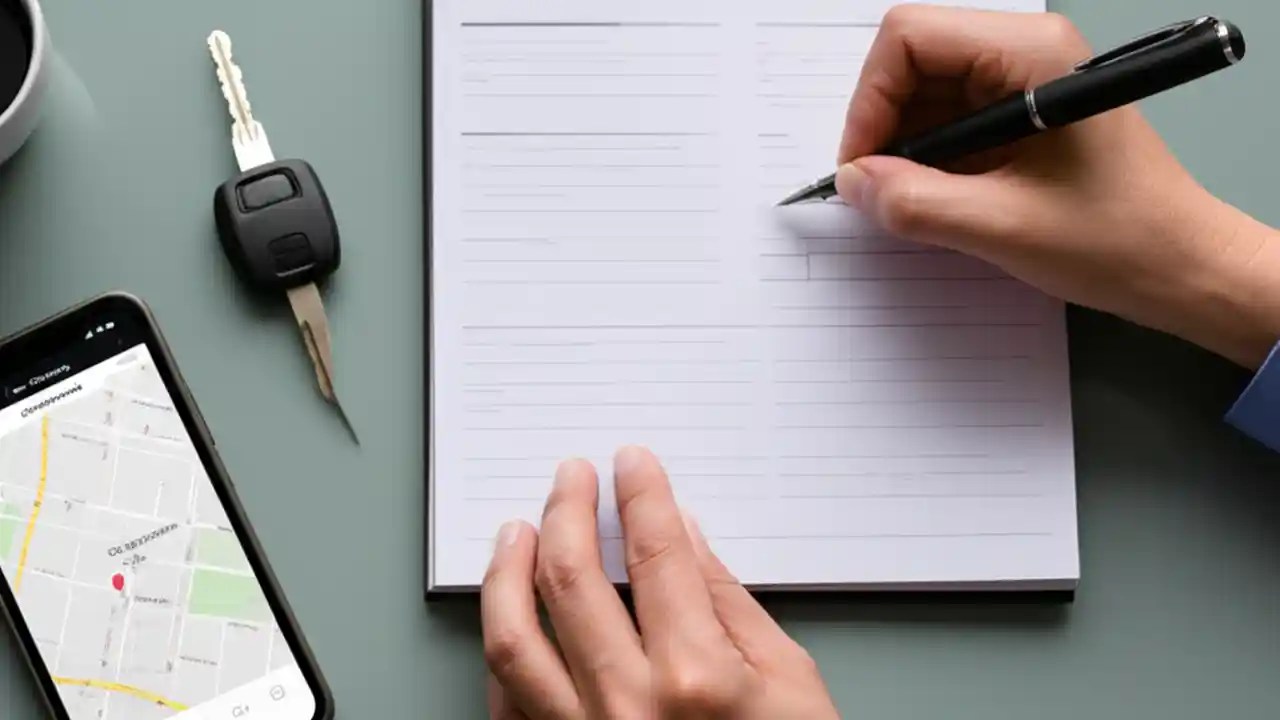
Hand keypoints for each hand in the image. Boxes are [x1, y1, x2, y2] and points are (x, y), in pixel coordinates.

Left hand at [481, 446, 840, 718]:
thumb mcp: (790, 682)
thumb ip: (729, 602)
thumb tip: (684, 534)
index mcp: (696, 679)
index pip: (657, 553)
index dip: (641, 494)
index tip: (632, 464)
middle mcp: (628, 708)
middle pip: (572, 579)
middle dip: (566, 510)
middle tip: (571, 476)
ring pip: (513, 637)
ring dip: (507, 570)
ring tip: (515, 530)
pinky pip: (503, 701)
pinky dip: (500, 647)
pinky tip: (508, 613)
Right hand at [836, 5, 1279, 368]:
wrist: (1178, 265)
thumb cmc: (1117, 239)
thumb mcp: (1002, 227)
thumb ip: (915, 203)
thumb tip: (853, 182)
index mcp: (1030, 54)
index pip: (910, 38)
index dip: (870, 100)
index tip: (862, 164)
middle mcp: (1025, 52)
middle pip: (912, 62)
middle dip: (883, 126)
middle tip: (877, 189)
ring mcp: (1023, 81)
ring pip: (925, 94)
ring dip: (904, 147)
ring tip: (911, 202)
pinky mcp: (1021, 114)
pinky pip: (949, 121)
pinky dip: (927, 160)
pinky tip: (936, 200)